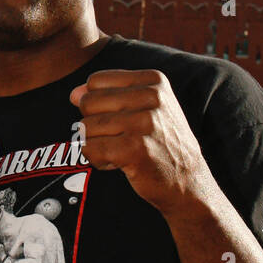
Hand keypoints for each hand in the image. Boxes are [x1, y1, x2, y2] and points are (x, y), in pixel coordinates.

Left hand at [69, 69, 208, 218]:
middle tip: (119, 138)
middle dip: (94, 125)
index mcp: (153, 80)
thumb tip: (74, 94)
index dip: (99, 104)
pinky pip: (90, 149)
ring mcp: (144, 123)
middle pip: (87, 103)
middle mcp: (151, 97)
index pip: (95, 81)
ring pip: (86, 127)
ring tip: (121, 151)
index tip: (121, 119)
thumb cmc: (160, 142)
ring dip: (97, 144)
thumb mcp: (143, 108)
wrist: (188, 182)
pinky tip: (119, 164)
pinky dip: (98, 160)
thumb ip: (108, 95)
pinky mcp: (134, 150)